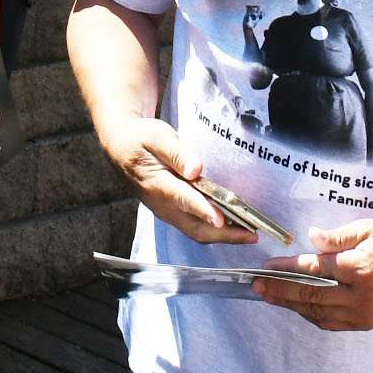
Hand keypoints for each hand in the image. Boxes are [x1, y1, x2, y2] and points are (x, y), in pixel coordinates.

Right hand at [96, 114, 257, 244]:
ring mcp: (167, 212)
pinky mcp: (172, 213)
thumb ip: (177, 153)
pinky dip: (214, 230)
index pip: (183, 199)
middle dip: (224, 234)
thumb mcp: (157, 136)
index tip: (221, 219)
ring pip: (196, 231)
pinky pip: (194, 227)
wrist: (121, 147)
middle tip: (251, 234)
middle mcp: (162, 204)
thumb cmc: (140, 139)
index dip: (202, 210)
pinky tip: (232, 226)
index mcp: (157, 183)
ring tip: (249, 234)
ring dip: (223, 236)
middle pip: (195, 227)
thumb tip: (196, 169)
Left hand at [264, 219, 372, 329]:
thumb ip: (337, 238)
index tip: (266, 268)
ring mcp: (364, 314)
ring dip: (291, 305)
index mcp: (362, 269)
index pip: (316, 271)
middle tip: (256, 286)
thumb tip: (310, 237)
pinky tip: (294, 304)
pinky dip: (310, 314)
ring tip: (268, 296)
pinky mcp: (366, 323)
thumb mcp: (367, 230)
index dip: (288, 270)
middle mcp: (362, 296)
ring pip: (319, 313)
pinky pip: (330, 322)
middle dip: (281, 291)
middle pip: (312, 296)